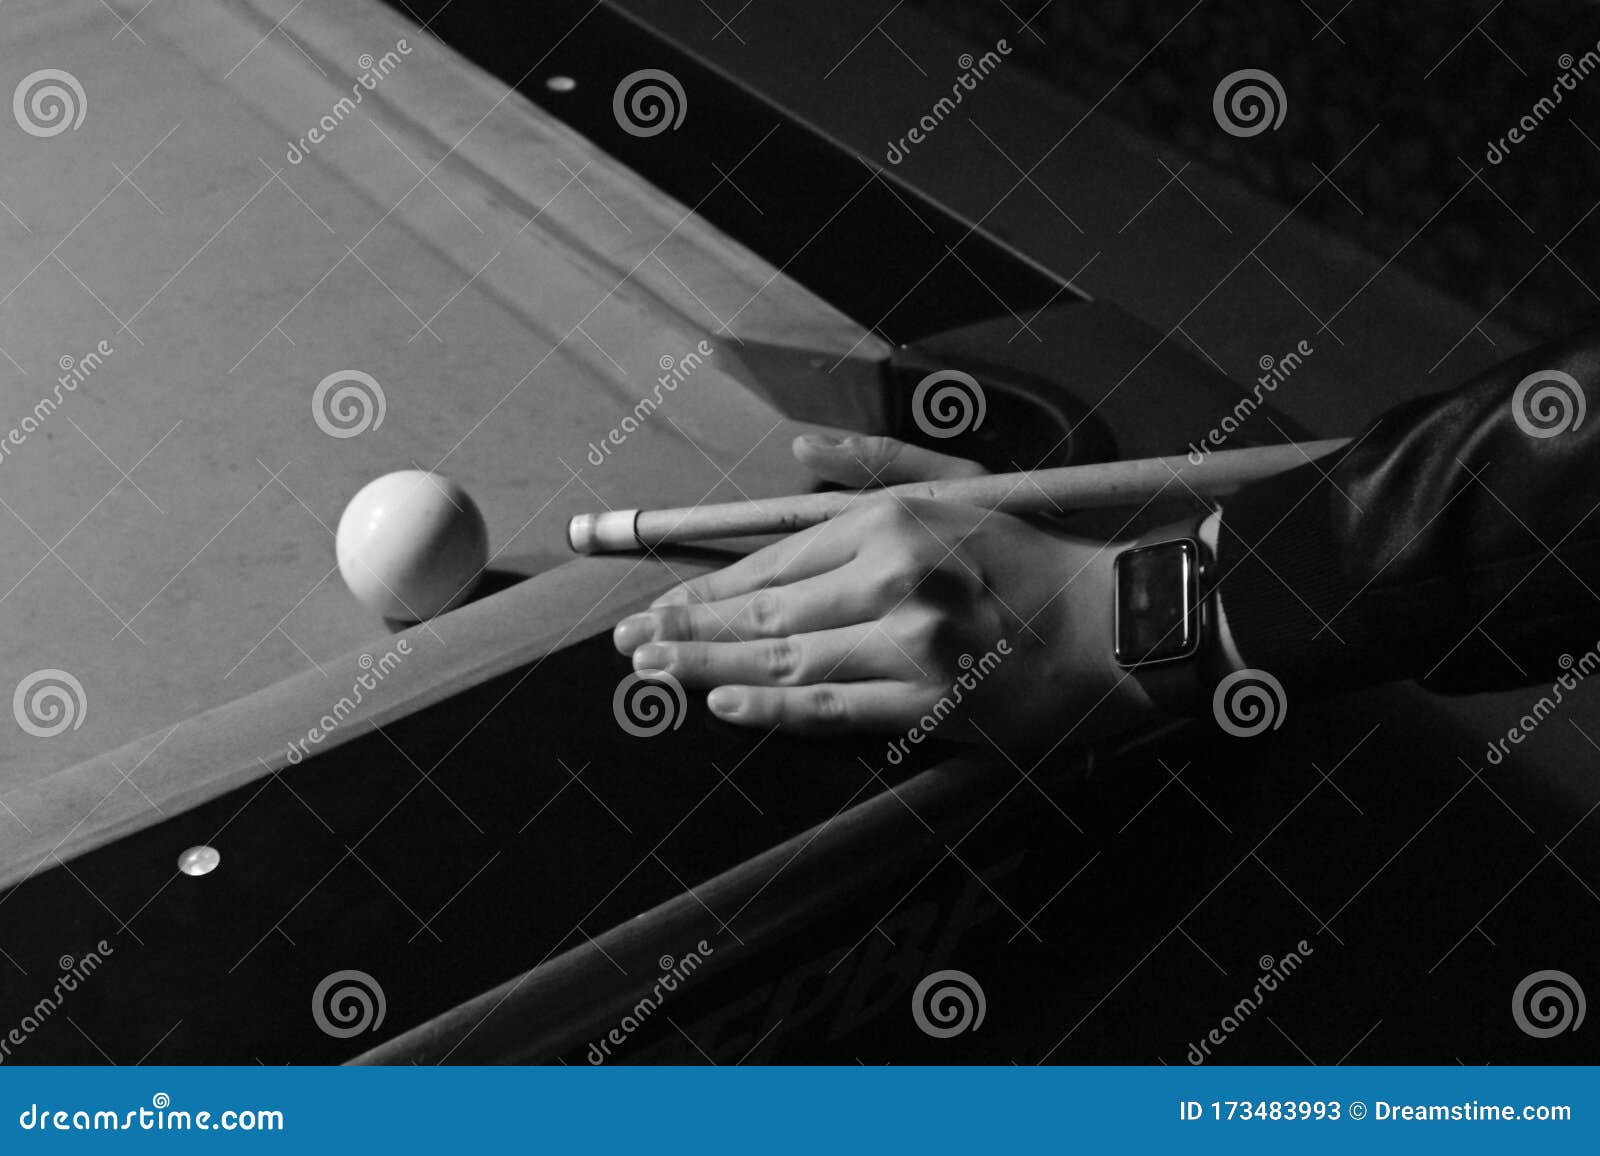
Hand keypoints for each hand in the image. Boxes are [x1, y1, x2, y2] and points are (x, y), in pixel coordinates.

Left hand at [612, 433, 1155, 746]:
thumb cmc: (1034, 555)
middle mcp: (892, 579)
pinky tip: (721, 704)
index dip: (706, 586)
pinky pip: (832, 710)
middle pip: (763, 610)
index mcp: (893, 523)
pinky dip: (771, 708)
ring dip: (707, 668)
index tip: (661, 603)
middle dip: (686, 629)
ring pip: (782, 660)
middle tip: (630, 645)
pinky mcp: (928, 706)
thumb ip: (876, 464)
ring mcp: (908, 647)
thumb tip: (799, 448)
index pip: (772, 560)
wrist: (1116, 627)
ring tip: (654, 673)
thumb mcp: (961, 485)